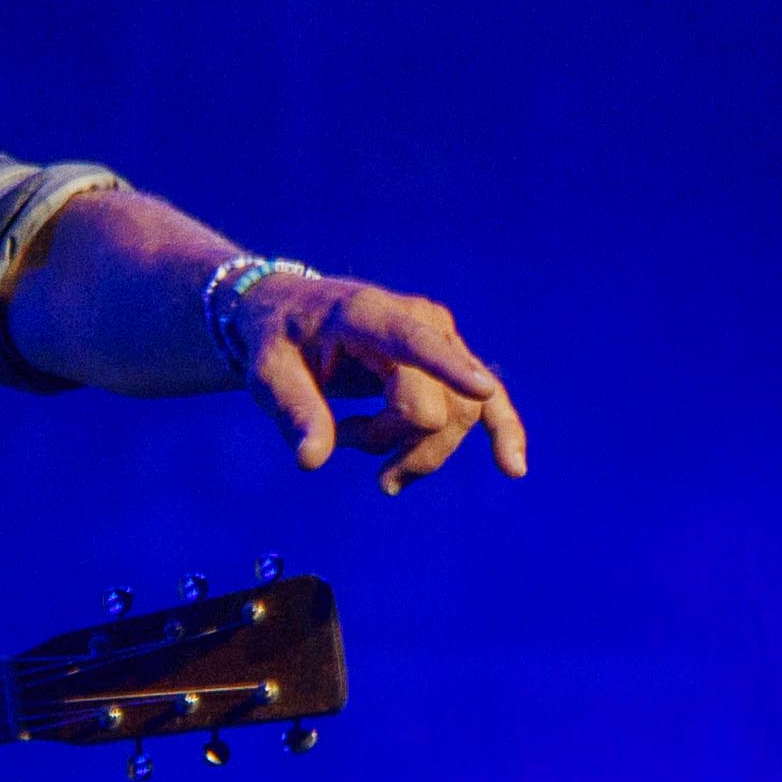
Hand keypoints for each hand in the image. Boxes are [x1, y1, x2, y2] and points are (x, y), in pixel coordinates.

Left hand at [235, 271, 525, 492]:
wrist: (294, 316)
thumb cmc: (279, 341)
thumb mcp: (268, 373)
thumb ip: (293, 411)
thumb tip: (312, 461)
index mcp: (366, 314)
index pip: (413, 342)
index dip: (447, 368)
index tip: (478, 390)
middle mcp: (417, 320)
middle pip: (434, 407)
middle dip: (392, 443)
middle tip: (342, 440)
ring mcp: (441, 340)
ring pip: (457, 416)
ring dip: (412, 449)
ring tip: (361, 438)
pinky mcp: (452, 363)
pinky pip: (487, 402)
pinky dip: (503, 432)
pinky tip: (513, 467)